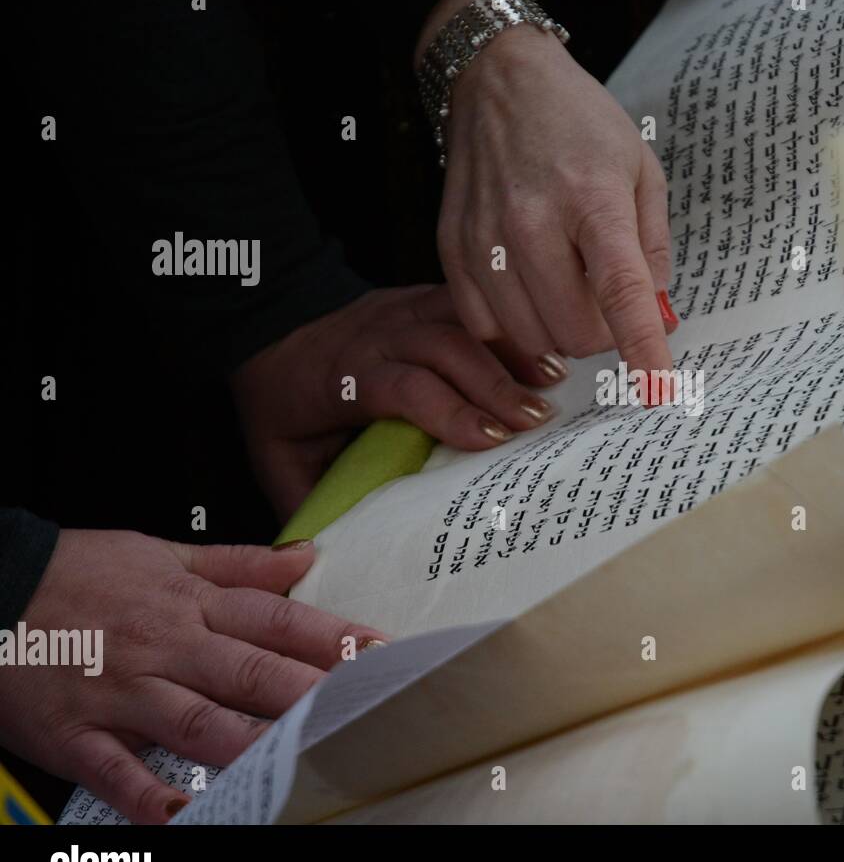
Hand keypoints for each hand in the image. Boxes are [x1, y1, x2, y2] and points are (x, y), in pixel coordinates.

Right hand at [0, 531, 387, 823]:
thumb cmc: (79, 575)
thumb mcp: (161, 554)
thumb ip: (239, 563)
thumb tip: (306, 557)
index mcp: (192, 605)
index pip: (277, 620)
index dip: (334, 636)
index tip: (382, 651)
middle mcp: (166, 648)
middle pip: (250, 671)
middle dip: (311, 692)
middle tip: (364, 707)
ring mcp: (122, 693)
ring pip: (196, 722)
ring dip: (250, 742)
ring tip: (300, 758)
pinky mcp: (76, 734)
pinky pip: (116, 771)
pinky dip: (148, 795)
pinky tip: (185, 815)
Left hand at [231, 284, 565, 520]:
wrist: (268, 329)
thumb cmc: (281, 403)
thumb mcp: (277, 459)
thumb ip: (310, 503)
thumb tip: (336, 562)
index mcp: (343, 376)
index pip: (404, 385)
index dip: (451, 410)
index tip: (493, 440)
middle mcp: (377, 334)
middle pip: (444, 348)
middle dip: (497, 384)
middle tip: (541, 420)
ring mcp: (402, 309)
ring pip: (463, 320)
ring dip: (513, 350)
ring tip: (557, 381)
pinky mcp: (423, 299)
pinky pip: (471, 306)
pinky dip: (510, 328)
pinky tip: (544, 349)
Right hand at [420, 0, 678, 377]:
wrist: (498, 83)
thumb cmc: (580, 126)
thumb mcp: (640, 171)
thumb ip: (653, 250)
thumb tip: (658, 319)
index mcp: (592, 198)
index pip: (621, 290)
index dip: (643, 347)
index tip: (658, 390)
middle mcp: (531, 221)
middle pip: (575, 333)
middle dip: (603, 333)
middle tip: (606, 297)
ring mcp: (485, 240)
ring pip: (532, 340)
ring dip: (559, 331)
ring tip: (566, 284)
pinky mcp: (452, 251)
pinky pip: (486, 328)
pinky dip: (515, 324)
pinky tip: (528, 288)